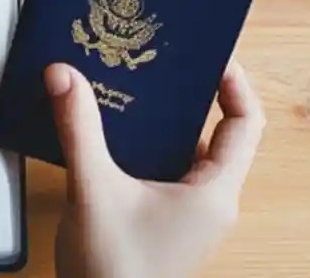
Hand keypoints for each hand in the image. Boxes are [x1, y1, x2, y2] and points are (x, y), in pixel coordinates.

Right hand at [47, 61, 264, 277]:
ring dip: (159, 122)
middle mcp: (208, 201)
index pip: (245, 125)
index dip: (234, 85)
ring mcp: (186, 214)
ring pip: (182, 153)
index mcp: (213, 192)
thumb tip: (63, 75)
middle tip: (159, 61)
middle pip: (212, 133)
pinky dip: (141, 147)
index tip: (210, 55)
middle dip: (185, 96)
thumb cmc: (113, 272)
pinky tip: (107, 131)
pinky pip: (161, 171)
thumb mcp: (93, 191)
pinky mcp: (161, 222)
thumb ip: (78, 130)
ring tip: (130, 87)